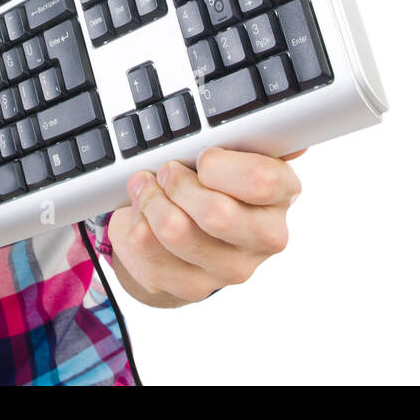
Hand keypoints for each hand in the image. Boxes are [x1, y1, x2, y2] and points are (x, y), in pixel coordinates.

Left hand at [107, 145, 304, 305]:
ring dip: (150, 200)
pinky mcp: (192, 287)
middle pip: (216, 214)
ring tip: (148, 189)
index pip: (260, 181)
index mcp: (283, 194)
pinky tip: (144, 215)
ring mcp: (230, 269)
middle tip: (165, 170)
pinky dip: (135, 223)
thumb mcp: (234, 152)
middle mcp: (266, 238)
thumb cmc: (214, 182)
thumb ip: (254, 137)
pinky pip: (147, 248)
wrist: (190, 229)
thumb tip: (284, 132)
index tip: (202, 156)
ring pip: (174, 230)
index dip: (218, 165)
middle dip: (177, 182)